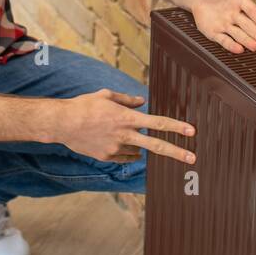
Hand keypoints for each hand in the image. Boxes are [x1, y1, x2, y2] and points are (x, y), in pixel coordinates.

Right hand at [54, 89, 196, 163]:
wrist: (62, 123)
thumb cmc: (84, 106)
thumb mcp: (107, 96)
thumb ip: (127, 100)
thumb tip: (142, 102)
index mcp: (127, 118)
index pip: (157, 123)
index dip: (176, 127)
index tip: (191, 132)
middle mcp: (124, 135)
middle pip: (156, 146)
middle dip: (176, 152)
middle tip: (193, 158)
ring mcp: (116, 149)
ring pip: (136, 150)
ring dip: (135, 144)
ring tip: (114, 132)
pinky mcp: (107, 157)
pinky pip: (123, 156)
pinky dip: (124, 150)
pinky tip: (110, 140)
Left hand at [191, 0, 255, 53]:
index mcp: (242, 1)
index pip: (253, 10)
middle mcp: (236, 15)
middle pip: (248, 26)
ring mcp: (226, 25)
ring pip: (239, 34)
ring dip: (247, 41)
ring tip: (255, 47)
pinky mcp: (215, 33)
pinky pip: (224, 40)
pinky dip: (231, 45)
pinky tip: (238, 50)